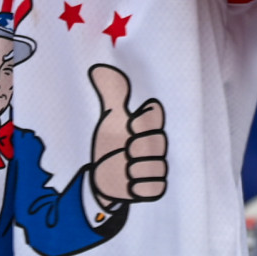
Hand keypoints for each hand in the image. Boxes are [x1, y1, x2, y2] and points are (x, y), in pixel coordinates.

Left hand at [86, 65, 167, 203]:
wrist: (101, 178)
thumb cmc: (109, 144)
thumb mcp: (110, 120)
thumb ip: (111, 95)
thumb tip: (98, 67)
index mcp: (147, 124)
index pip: (155, 114)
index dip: (141, 121)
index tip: (128, 126)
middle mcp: (157, 144)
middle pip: (156, 143)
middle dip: (133, 148)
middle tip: (124, 151)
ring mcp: (157, 166)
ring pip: (155, 167)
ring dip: (132, 170)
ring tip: (124, 169)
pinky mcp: (155, 187)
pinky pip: (154, 187)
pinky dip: (137, 188)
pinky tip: (128, 183)